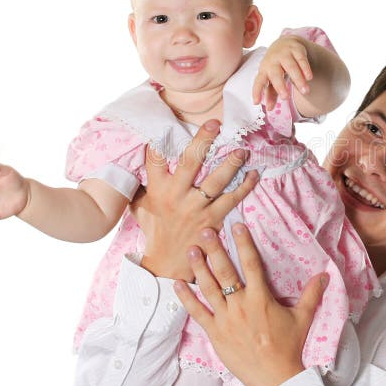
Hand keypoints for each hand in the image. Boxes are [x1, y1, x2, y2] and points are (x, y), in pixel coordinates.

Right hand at [129, 120, 258, 280]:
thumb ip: (141, 184)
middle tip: (215, 123)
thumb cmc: (155, 229)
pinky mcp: (212, 220)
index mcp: (158, 190)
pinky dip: (245, 186)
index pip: (156, 159)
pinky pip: (232, 199)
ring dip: (230, 164)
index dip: (161, 141)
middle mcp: (176, 196)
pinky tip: (254, 174)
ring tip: (241, 150)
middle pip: (189, 163)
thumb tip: (132, 162)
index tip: (170, 122)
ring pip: (215, 181)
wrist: (167, 262)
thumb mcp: (141, 205)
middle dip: (203, 141)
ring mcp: (196, 209)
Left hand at [175, 224, 328, 385]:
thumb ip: (312, 294)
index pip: (251, 264)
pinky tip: (177, 284)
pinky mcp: (215, 333)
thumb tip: (325, 275)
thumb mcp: (303, 318)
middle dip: (214, 249)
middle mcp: (241, 305)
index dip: (244, 243)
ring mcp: (226, 319)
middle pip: (225, 272)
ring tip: (190, 250)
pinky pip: (197, 313)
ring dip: (199, 268)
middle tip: (205, 231)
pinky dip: (186, 298)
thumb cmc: (288, 347)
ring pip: (209, 288)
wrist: (274, 377)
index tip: (237, 226)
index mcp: (261, 298)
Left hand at [252, 35, 313, 109]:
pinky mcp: (296, 49)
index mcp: (264, 70)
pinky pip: (301, 59)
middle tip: (285, 97)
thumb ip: (271, 93)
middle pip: (275, 74)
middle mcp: (273, 61)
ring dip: (298, 79)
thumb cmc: (277, 66)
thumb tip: (269, 109)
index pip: (259, 81)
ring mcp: (284, 54)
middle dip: (280, 85)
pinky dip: (305, 68)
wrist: (285, 42)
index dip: (257, 91)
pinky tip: (309, 77)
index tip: (256, 103)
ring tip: (305, 92)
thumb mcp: (272, 78)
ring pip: (291, 67)